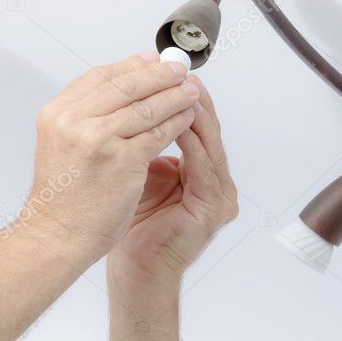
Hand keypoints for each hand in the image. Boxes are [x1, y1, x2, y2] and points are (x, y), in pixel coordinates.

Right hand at [26, 51, 199, 261]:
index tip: (151, 60)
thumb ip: (82, 119)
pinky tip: (186, 118)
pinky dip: (176, 122)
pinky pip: (157, 133)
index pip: (99, 77)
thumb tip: (120, 93)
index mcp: (57, 114)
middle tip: (179, 69)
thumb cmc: (61, 198)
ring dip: (173, 96)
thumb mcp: (60, 145)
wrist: (56, 235)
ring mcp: (99, 140)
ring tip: (190, 91)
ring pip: (146, 107)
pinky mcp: (122, 161)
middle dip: (157, 75)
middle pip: (125, 86)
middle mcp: (74, 122)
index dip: (130, 66)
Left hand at [106, 74, 238, 286]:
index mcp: (197, 171)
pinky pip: (204, 168)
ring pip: (208, 144)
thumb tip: (123, 102)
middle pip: (205, 128)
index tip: (161, 71)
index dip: (176, 96)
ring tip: (179, 90)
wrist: (133, 269)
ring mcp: (218, 196)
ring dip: (194, 115)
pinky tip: (180, 124)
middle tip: (175, 72)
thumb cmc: (129, 226)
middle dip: (188, 98)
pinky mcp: (213, 210)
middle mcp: (213, 180)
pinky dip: (193, 143)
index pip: (191, 123)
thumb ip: (139, 142)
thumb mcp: (134, 173)